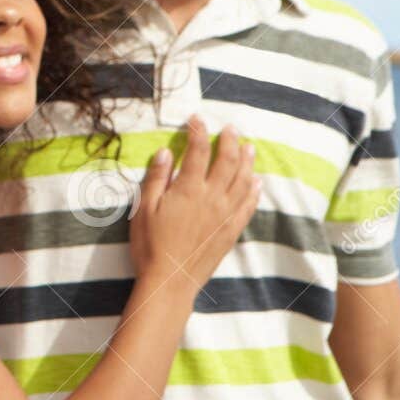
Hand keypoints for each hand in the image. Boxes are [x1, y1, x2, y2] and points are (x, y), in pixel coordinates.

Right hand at [130, 116, 259, 291]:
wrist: (171, 280)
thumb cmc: (150, 245)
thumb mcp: (143, 209)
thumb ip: (156, 179)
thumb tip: (165, 152)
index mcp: (188, 189)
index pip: (197, 151)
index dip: (198, 131)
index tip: (196, 119)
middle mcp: (212, 197)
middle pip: (227, 161)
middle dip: (230, 140)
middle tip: (230, 128)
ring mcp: (226, 214)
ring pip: (243, 179)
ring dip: (247, 160)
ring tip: (249, 147)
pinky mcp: (232, 230)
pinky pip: (249, 204)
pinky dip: (254, 189)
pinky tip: (257, 182)